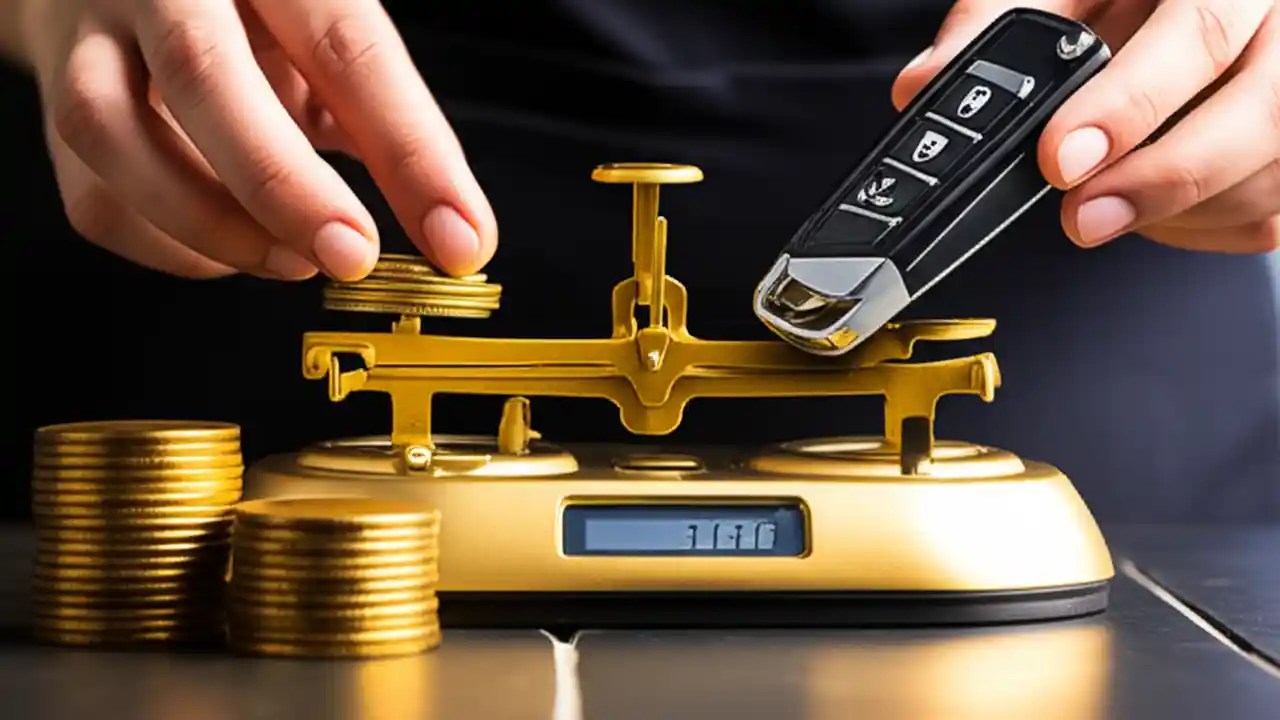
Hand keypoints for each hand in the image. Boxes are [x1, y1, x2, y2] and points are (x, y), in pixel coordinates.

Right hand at [19, 0, 495, 279]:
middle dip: (286, 187)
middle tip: (352, 257)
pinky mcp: (49, 107)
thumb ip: (373, 110)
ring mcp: (84, 37)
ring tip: (292, 259)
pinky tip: (228, 247)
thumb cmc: (248, 9)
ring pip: (115, 136)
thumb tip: (446, 220)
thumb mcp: (322, 29)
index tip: (460, 238)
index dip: (411, 151)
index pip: (346, 46)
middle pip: (203, 74)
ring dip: (217, 226)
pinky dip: (173, 247)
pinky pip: (96, 197)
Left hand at [893, 0, 1279, 252]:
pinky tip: (1147, 210)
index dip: (1131, 105)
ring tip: (1100, 209)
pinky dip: (1202, 227)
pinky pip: (1269, 211)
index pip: (1202, 30)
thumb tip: (924, 87)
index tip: (1062, 157)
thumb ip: (995, 23)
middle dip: (1161, 181)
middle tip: (1081, 216)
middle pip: (1263, 115)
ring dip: (1178, 213)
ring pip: (1271, 174)